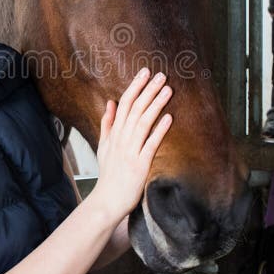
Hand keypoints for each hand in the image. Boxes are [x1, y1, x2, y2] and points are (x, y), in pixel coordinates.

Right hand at [91, 68, 172, 223]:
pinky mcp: (139, 165)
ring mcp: (130, 151)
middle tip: (161, 75)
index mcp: (114, 133)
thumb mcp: (104, 146)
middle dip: (148, 91)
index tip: (144, 72)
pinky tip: (169, 118)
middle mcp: (121, 139)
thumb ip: (107, 123)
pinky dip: (159, 130)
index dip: (135, 87)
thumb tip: (110, 102)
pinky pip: (150, 144)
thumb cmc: (108, 174)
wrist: (107, 200)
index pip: (124, 104)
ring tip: (168, 90)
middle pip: (135, 109)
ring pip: (143, 123)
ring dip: (155, 105)